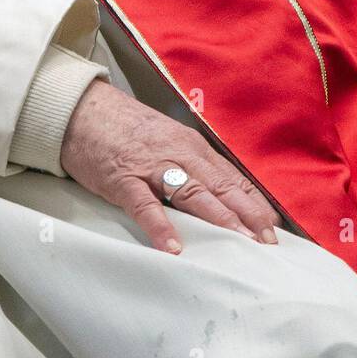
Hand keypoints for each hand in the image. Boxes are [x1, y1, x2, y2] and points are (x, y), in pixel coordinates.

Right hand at [59, 79, 280, 253]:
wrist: (82, 110)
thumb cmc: (126, 131)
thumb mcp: (166, 141)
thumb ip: (192, 166)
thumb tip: (221, 196)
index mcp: (191, 145)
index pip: (231, 177)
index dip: (254, 202)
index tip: (275, 227)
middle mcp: (178, 153)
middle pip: (220, 186)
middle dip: (247, 215)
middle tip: (269, 243)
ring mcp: (151, 165)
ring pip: (192, 193)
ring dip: (218, 219)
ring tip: (239, 244)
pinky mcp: (123, 178)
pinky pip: (145, 204)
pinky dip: (160, 226)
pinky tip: (173, 247)